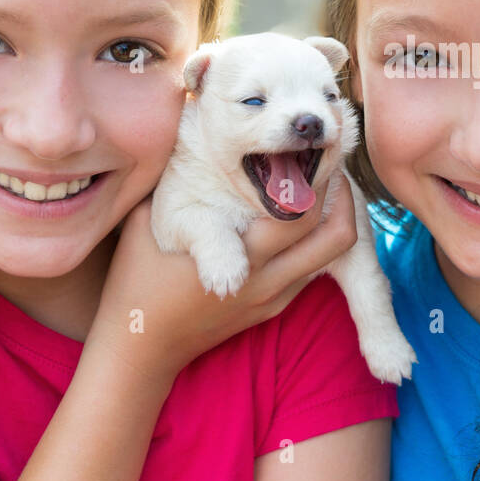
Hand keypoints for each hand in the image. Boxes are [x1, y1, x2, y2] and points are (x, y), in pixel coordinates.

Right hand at [90, 171, 359, 380]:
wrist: (141, 350)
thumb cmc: (135, 282)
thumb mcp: (145, 225)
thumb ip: (167, 181)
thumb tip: (176, 130)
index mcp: (240, 257)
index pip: (300, 216)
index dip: (317, 180)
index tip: (311, 151)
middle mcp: (267, 280)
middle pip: (335, 239)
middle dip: (343, 199)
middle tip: (329, 167)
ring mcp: (274, 298)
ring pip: (330, 257)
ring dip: (334, 220)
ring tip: (322, 187)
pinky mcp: (274, 308)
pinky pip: (312, 271)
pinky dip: (316, 242)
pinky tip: (300, 218)